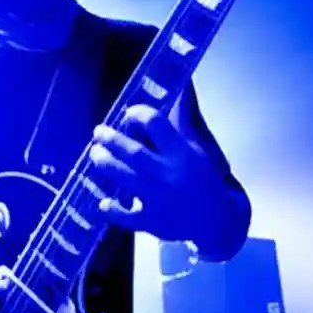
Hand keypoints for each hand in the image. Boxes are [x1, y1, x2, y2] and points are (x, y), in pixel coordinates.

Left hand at [87, 104, 229, 244]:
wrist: (218, 223)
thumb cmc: (208, 182)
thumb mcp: (200, 151)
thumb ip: (186, 124)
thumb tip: (182, 89)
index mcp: (183, 153)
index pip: (156, 124)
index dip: (138, 114)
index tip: (129, 113)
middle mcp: (168, 173)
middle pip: (133, 152)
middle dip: (111, 139)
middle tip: (98, 132)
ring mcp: (158, 199)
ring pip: (125, 178)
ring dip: (106, 164)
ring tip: (94, 154)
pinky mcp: (152, 223)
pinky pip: (126, 217)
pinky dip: (112, 210)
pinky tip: (102, 203)